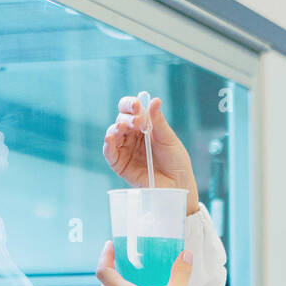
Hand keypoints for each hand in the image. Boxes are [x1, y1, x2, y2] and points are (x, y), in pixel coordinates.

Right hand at [103, 95, 199, 215]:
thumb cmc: (176, 161)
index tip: (137, 105)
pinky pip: (110, 153)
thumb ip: (158, 122)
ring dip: (115, 128)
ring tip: (122, 127)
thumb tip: (154, 100)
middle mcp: (132, 136)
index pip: (132, 110)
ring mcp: (125, 150)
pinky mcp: (120, 165)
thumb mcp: (168, 139)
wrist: (177, 185)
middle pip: (121, 119)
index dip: (131, 105)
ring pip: (113, 134)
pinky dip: (107, 145)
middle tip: (137, 122)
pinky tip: (110, 138)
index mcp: (144, 126)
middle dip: (127, 118)